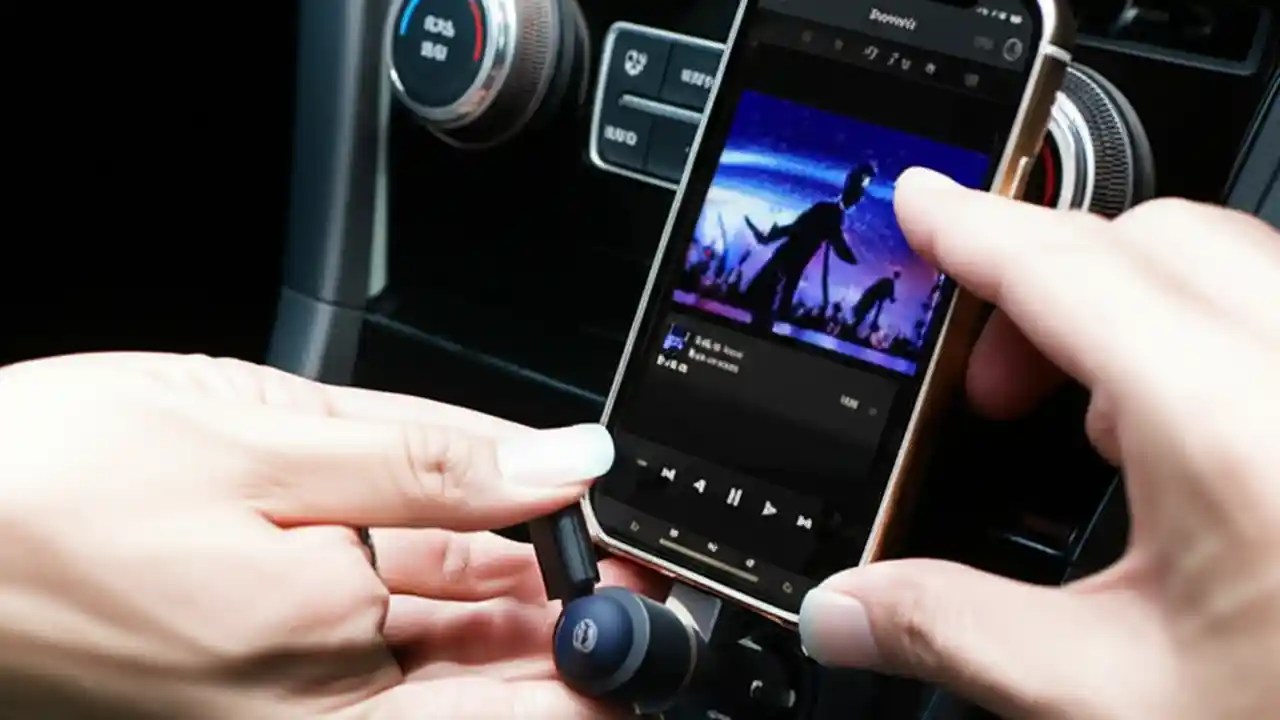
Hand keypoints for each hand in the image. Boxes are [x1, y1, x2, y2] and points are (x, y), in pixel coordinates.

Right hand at [0, 353, 657, 718]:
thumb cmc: (46, 486)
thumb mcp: (259, 440)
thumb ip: (430, 459)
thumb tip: (569, 457)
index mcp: (326, 672)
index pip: (529, 697)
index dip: (612, 640)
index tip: (655, 581)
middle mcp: (314, 709)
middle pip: (498, 681)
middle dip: (576, 618)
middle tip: (621, 547)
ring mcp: (288, 697)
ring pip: (449, 656)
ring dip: (520, 601)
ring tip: (572, 535)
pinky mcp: (264, 664)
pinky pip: (387, 635)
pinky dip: (447, 589)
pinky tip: (485, 543)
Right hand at [798, 170, 1279, 718]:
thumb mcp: (1115, 696)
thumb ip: (955, 633)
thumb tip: (848, 611)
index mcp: (1233, 425)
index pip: (1066, 272)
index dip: (972, 229)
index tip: (922, 204)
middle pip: (1145, 242)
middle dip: (1042, 284)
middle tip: (988, 386)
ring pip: (1221, 266)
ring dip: (1123, 313)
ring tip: (1086, 421)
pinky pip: (1276, 316)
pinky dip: (1197, 342)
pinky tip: (1179, 444)